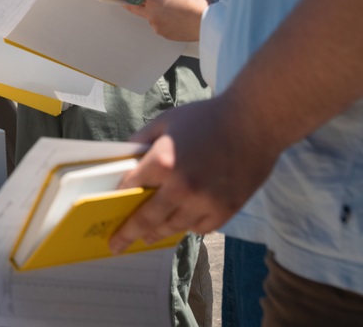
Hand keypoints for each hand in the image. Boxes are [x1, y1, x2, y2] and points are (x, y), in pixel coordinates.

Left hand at [103, 0, 207, 41]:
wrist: (210, 21)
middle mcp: (150, 13)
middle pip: (133, 6)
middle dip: (129, 0)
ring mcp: (156, 25)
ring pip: (147, 15)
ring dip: (150, 10)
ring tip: (167, 6)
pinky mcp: (163, 34)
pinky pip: (157, 24)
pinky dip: (161, 19)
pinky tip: (173, 16)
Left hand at [109, 96, 283, 252]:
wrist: (254, 122)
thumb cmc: (206, 117)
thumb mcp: (165, 122)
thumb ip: (142, 141)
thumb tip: (126, 160)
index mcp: (163, 162)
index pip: (131, 186)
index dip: (119, 196)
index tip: (109, 208)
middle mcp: (182, 187)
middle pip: (147, 219)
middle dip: (128, 234)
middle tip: (116, 245)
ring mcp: (205, 202)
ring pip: (174, 227)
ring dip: (157, 233)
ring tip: (147, 237)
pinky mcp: (226, 210)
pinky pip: (201, 228)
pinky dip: (189, 226)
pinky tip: (182, 222)